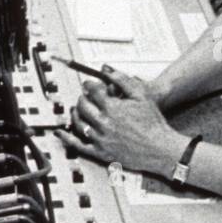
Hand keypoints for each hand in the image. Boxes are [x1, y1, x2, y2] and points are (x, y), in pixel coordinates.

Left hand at [56, 69, 185, 176]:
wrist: (160, 148)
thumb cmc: (153, 122)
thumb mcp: (141, 95)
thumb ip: (122, 80)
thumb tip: (106, 69)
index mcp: (112, 108)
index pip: (92, 92)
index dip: (88, 86)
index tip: (88, 85)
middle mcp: (104, 123)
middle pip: (83, 106)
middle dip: (81, 98)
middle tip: (84, 96)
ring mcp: (101, 139)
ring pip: (79, 123)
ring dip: (75, 113)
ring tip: (77, 109)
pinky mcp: (101, 153)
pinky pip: (78, 145)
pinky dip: (67, 137)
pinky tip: (60, 132)